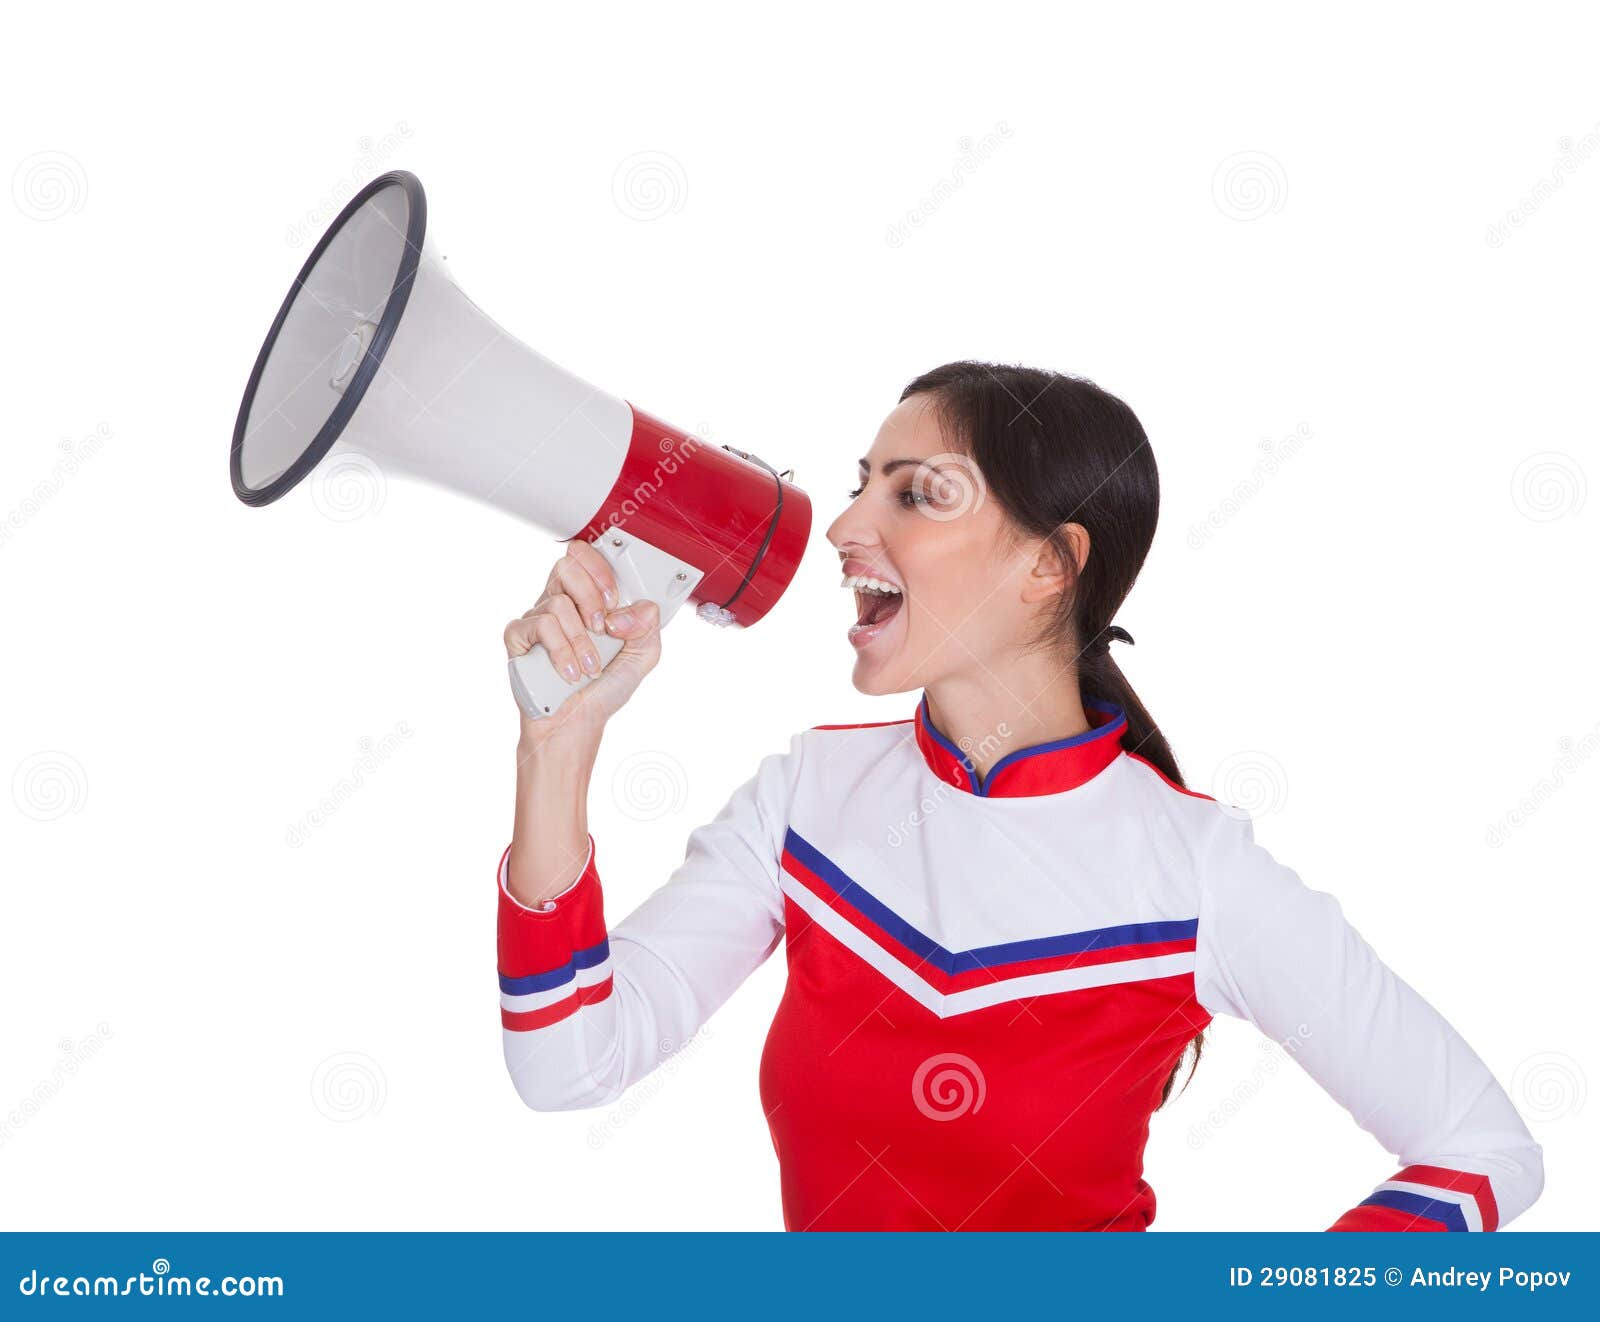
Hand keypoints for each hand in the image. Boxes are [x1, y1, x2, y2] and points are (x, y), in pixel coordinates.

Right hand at [503, 538, 662, 747]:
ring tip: (588, 665)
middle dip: (591, 597)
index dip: (601, 568)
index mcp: (588, 600)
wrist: (577, 725)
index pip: (587, 558)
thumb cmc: (603, 690)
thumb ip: (648, 627)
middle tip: (602, 627)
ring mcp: (538, 619)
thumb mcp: (642, 656)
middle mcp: (561, 604)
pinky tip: (569, 672)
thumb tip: (639, 607)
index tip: (615, 598)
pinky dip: (561, 652)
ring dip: (581, 640)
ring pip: (558, 602)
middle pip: (567, 566)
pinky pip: (540, 626)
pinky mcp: (519, 637)